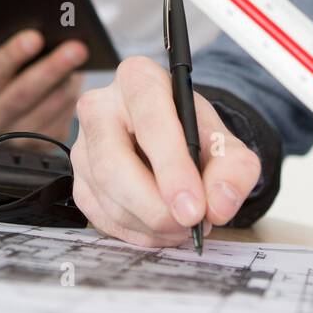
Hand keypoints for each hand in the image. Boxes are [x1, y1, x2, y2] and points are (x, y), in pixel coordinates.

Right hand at [0, 29, 87, 141]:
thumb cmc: (4, 80)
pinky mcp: (42, 145)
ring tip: (82, 58)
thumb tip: (50, 33)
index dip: (13, 54)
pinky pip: (64, 119)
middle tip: (76, 48)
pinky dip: (72, 96)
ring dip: (69, 81)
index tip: (34, 37)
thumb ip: (18, 53)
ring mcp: (18, 137)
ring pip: (51, 106)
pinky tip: (76, 80)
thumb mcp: (0, 67)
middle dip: (53, 68)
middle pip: (25, 94)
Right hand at [70, 56, 261, 246]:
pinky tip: (161, 226)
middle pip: (114, 164)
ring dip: (151, 224)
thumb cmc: (191, 131)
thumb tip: (219, 204)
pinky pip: (102, 217)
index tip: (194, 207)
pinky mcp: (78, 180)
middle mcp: (100, 107)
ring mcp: (83, 145)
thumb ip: (234, 168)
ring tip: (183, 225)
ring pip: (108, 196)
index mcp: (138, 79)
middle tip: (189, 225)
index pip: (150, 121)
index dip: (173, 168)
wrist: (172, 139)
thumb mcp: (224, 141)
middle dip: (156, 207)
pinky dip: (138, 233)